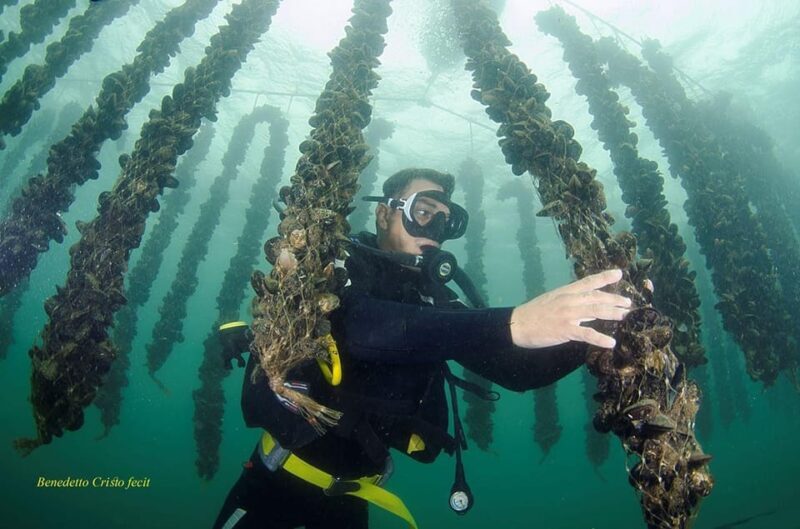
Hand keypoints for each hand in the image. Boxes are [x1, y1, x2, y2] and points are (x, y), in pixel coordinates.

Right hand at [509, 269, 630, 348]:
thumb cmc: (533, 313)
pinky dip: (600, 339)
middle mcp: (569, 300)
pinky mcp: (565, 329)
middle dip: (615, 299)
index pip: (588, 281)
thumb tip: (587, 304)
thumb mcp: (552, 300)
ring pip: (596, 311)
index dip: (605, 277)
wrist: (517, 324)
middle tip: (628, 302)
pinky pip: (586, 334)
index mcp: (565, 291)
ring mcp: (567, 314)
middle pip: (597, 297)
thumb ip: (569, 300)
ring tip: (625, 316)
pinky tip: (611, 343)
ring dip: (612, 313)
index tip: (619, 273)